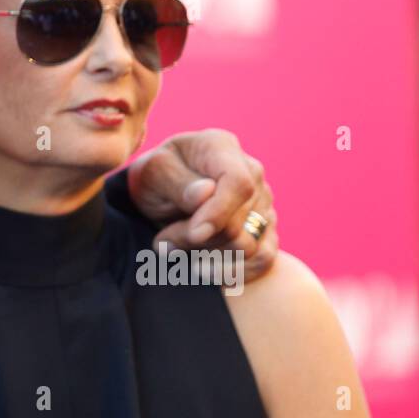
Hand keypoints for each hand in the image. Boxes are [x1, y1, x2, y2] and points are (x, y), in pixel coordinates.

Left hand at [126, 128, 277, 281]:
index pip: (238, 182)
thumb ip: (177, 183)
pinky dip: (229, 270)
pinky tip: (201, 266)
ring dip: (206, 256)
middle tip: (162, 241)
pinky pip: (261, 260)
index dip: (219, 213)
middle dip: (196, 239)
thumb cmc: (155, 178)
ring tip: (175, 247)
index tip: (193, 234)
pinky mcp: (266, 228)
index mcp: (220, 147)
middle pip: (238, 222)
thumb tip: (207, 192)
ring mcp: (263, 200)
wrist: (161, 194)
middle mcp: (251, 171)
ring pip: (248, 245)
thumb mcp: (153, 174)